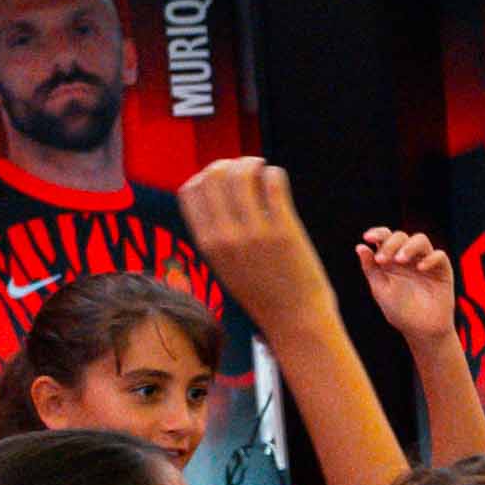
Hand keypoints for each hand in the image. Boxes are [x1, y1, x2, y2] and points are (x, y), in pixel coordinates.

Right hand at [176, 158, 337, 326]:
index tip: (221, 177)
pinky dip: (274, 173)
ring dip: (252, 163)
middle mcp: (225, 236)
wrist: (295, 320)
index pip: (189, 191)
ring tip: (263, 168)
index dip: (204, 176)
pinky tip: (277, 178)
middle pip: (213, 177)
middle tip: (246, 168)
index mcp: (207, 244)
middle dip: (229, 164)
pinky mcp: (284, 230)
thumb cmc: (264, 294)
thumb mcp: (225, 266)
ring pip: (242, 174)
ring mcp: (254, 232)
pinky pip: (273, 183)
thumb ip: (217, 236)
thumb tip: (218, 198)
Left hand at [355, 227, 457, 343]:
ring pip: (420, 240)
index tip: (367, 237)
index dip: (377, 233)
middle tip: (383, 259)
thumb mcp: (380, 290)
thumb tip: (360, 247)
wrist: (421, 330)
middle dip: (391, 244)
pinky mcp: (442, 270)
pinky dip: (430, 258)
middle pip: (401, 236)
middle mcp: (408, 257)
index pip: (385, 238)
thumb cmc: (399, 311)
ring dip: (409, 246)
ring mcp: (426, 262)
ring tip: (400, 260)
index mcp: (391, 260)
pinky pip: (439, 255)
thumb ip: (371, 269)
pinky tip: (420, 268)